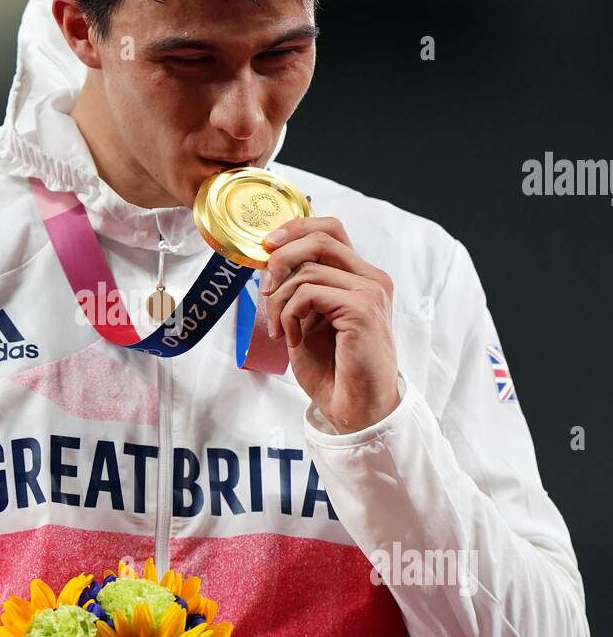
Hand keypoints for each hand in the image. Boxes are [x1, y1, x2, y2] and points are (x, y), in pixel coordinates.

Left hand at [260, 215, 400, 432]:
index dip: (296, 228)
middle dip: (280, 258)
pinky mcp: (361, 309)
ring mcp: (370, 292)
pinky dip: (288, 315)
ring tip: (279, 329)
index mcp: (361, 277)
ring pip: (307, 270)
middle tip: (263, 288)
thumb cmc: (334, 369)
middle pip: (320, 239)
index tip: (267, 246)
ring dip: (278, 301)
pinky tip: (291, 338)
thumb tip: (271, 261)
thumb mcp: (310, 319)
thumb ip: (300, 288)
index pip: (330, 229)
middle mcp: (372, 279)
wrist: (356, 408)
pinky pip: (307, 293)